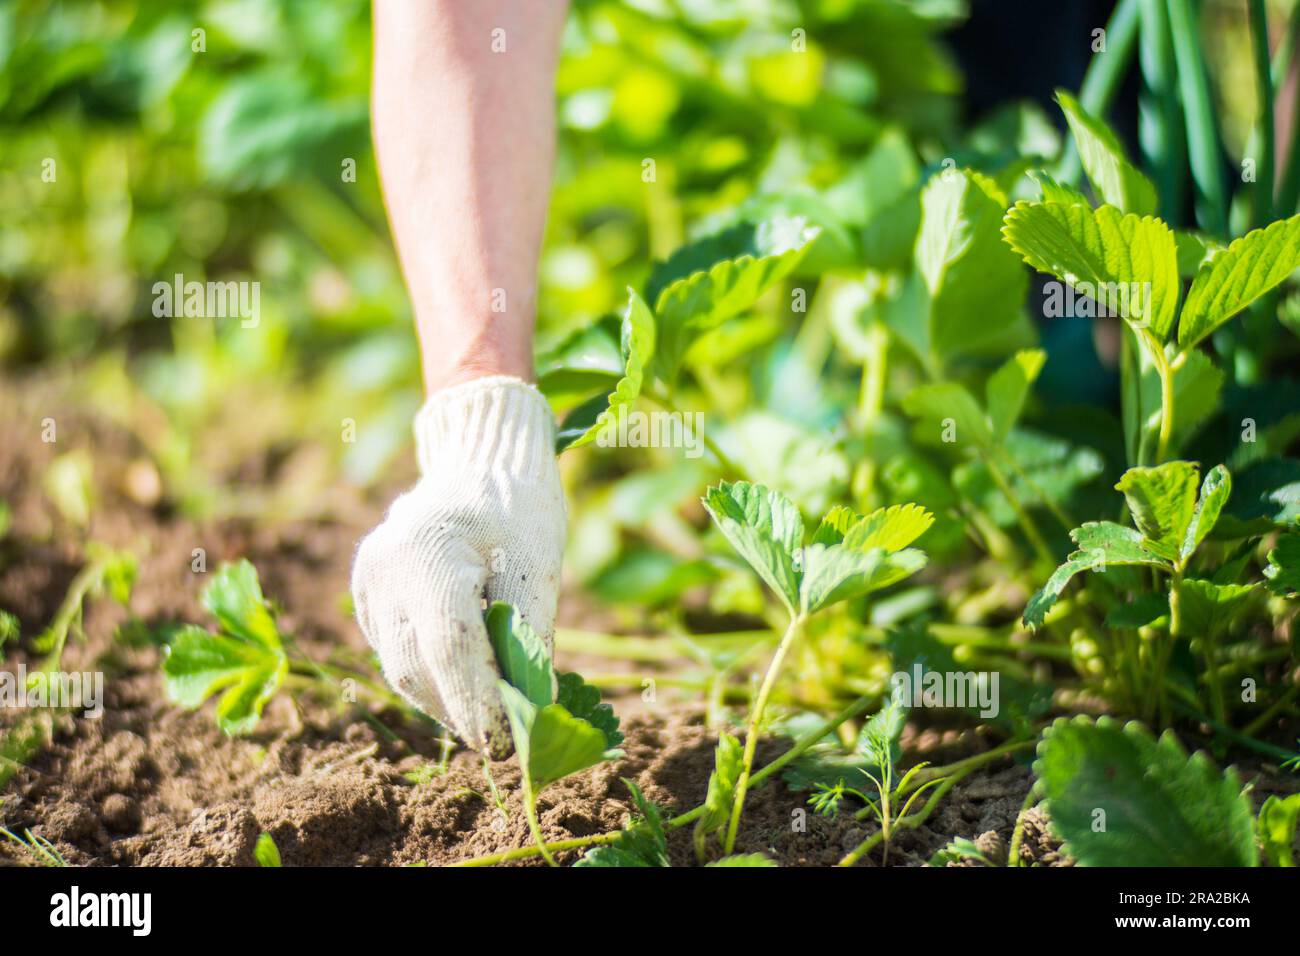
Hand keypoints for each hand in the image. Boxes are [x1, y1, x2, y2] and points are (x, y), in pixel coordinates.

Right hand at [351, 376, 565, 754]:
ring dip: (444, 700)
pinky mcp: (365, 592)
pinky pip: (394, 650)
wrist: (479, 460)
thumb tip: (533, 708)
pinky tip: (461, 684)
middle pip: (420, 666)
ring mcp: (368, 581)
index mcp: (428, 553)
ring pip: (402, 666)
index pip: (451, 648)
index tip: (511, 740)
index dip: (480, 702)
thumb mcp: (539, 566)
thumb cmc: (519, 508)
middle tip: (506, 739)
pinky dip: (427, 675)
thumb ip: (529, 637)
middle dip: (464, 711)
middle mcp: (385, 569)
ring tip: (487, 717)